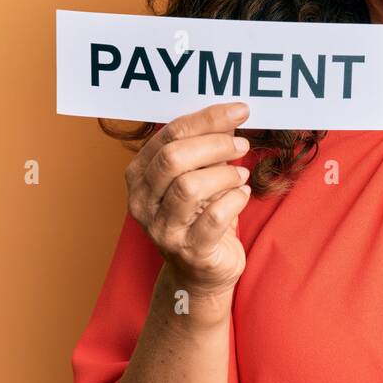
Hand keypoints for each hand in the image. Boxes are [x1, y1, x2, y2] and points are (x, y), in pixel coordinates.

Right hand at [124, 101, 253, 299]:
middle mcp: (143, 202)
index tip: (239, 110)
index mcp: (140, 175)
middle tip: (242, 145)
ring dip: (224, 174)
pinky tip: (243, 195)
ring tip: (241, 175)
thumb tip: (232, 113)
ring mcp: (162, 229)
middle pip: (173, 158)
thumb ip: (208, 146)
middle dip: (215, 145)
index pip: (169, 134)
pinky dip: (235, 200)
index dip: (207, 118)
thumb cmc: (201, 214)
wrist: (201, 271)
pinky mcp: (189, 250)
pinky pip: (214, 217)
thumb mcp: (200, 175)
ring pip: (190, 187)